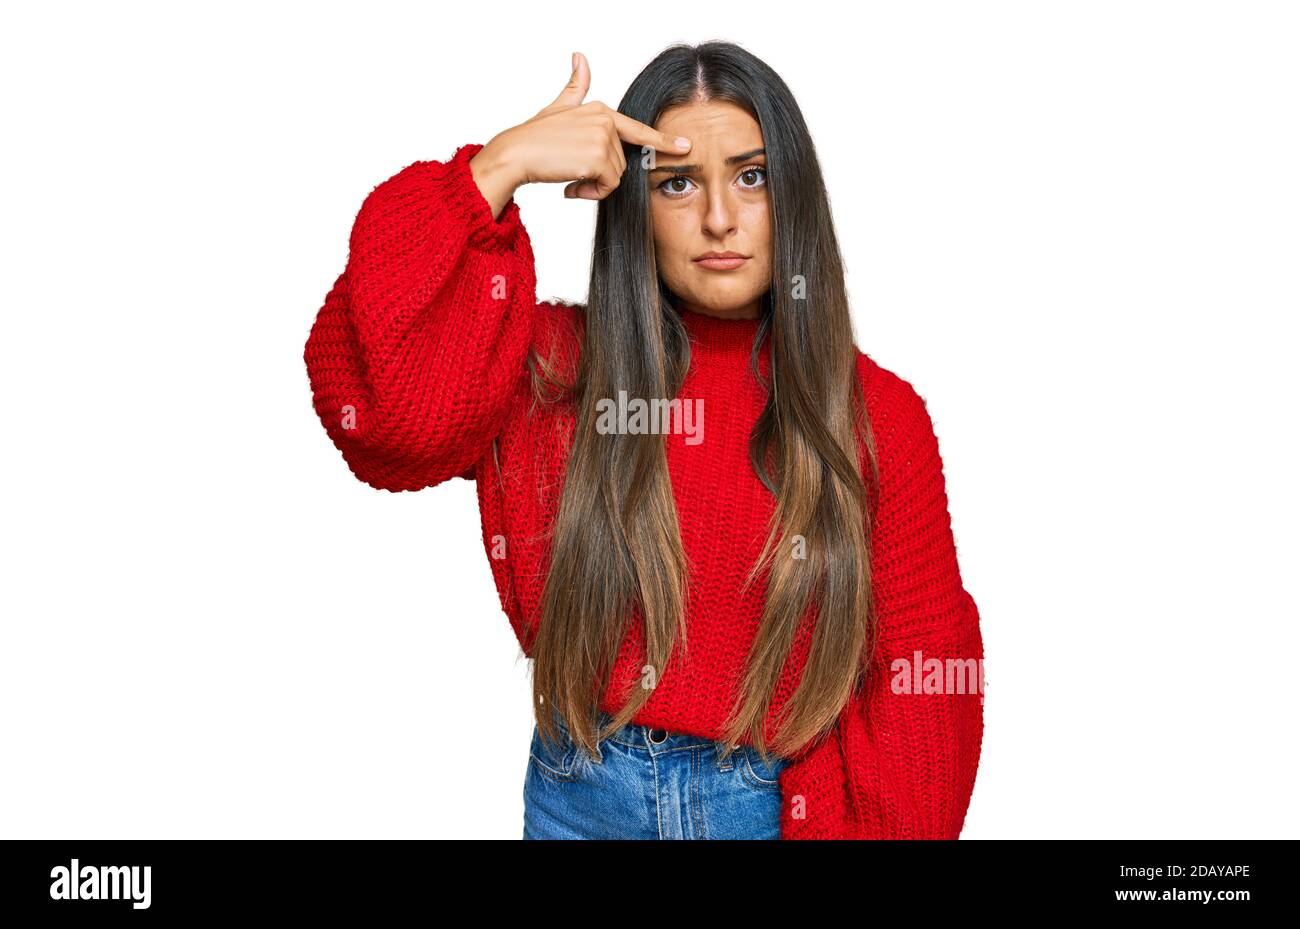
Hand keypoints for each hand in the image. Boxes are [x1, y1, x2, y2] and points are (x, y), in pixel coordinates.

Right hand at [470, 51, 691, 215]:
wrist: (515, 154)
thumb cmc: (534, 137)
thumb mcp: (558, 108)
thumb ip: (575, 87)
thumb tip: (580, 56)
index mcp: (601, 110)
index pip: (637, 130)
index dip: (662, 141)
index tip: (685, 148)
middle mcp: (605, 120)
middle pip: (621, 163)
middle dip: (601, 176)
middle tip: (574, 175)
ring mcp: (603, 138)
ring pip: (616, 177)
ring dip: (594, 186)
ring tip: (571, 179)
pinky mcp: (598, 157)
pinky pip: (607, 186)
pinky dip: (591, 193)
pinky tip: (571, 188)